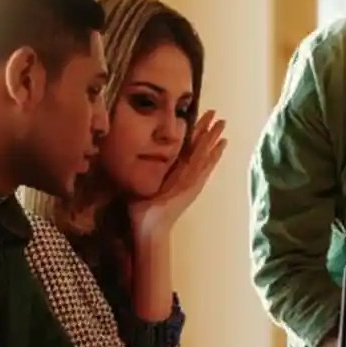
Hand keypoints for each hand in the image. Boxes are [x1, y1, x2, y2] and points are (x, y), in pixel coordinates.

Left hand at [128, 110, 226, 236]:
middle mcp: (187, 178)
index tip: (202, 122)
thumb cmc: (141, 213)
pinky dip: (214, 154)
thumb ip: (137, 177)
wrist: (149, 230)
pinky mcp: (193, 185)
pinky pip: (204, 165)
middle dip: (209, 132)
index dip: (195, 136)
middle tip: (219, 117)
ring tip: (222, 124)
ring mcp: (192, 181)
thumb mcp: (139, 188)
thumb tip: (123, 166)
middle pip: (200, 150)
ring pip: (205, 154)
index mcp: (176, 176)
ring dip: (214, 139)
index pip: (188, 151)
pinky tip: (220, 144)